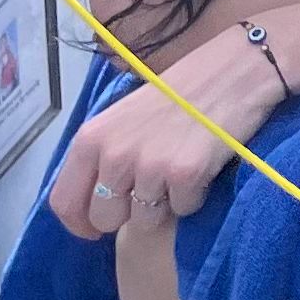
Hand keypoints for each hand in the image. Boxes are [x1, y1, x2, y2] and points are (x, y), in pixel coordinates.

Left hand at [50, 48, 273, 237]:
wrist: (235, 71)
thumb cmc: (181, 92)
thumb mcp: (124, 118)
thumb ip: (104, 155)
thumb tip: (96, 200)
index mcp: (91, 138)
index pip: (64, 201)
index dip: (79, 224)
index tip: (94, 229)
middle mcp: (114, 155)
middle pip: (106, 218)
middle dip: (128, 213)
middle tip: (151, 191)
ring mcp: (149, 166)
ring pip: (145, 220)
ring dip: (164, 204)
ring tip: (180, 170)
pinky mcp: (184, 174)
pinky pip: (182, 210)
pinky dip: (194, 196)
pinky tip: (202, 166)